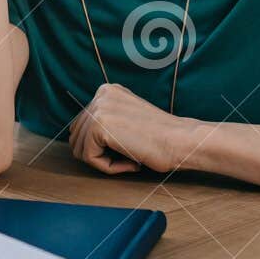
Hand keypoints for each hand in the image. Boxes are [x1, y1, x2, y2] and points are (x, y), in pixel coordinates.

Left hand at [68, 83, 198, 174]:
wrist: (182, 142)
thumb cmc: (161, 139)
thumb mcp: (128, 118)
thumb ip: (107, 121)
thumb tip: (78, 138)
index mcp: (107, 90)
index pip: (82, 125)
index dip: (101, 146)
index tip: (127, 147)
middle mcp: (100, 94)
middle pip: (77, 136)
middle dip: (99, 153)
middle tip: (129, 157)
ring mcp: (98, 108)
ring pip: (80, 149)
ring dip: (105, 161)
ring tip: (131, 159)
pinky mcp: (99, 126)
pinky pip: (89, 157)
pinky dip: (108, 168)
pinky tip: (132, 162)